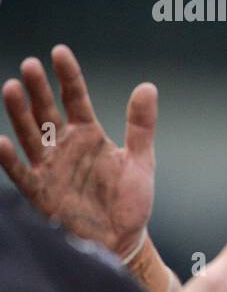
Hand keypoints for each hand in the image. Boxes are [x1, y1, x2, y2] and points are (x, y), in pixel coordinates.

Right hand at [0, 45, 156, 257]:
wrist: (123, 240)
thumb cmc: (131, 200)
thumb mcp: (141, 160)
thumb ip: (141, 125)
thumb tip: (147, 86)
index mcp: (89, 135)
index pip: (74, 98)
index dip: (67, 76)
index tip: (59, 52)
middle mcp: (65, 147)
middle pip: (47, 111)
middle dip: (37, 89)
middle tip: (29, 66)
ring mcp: (50, 167)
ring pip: (30, 135)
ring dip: (19, 113)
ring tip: (11, 88)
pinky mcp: (40, 192)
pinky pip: (21, 173)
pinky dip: (10, 159)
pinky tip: (1, 141)